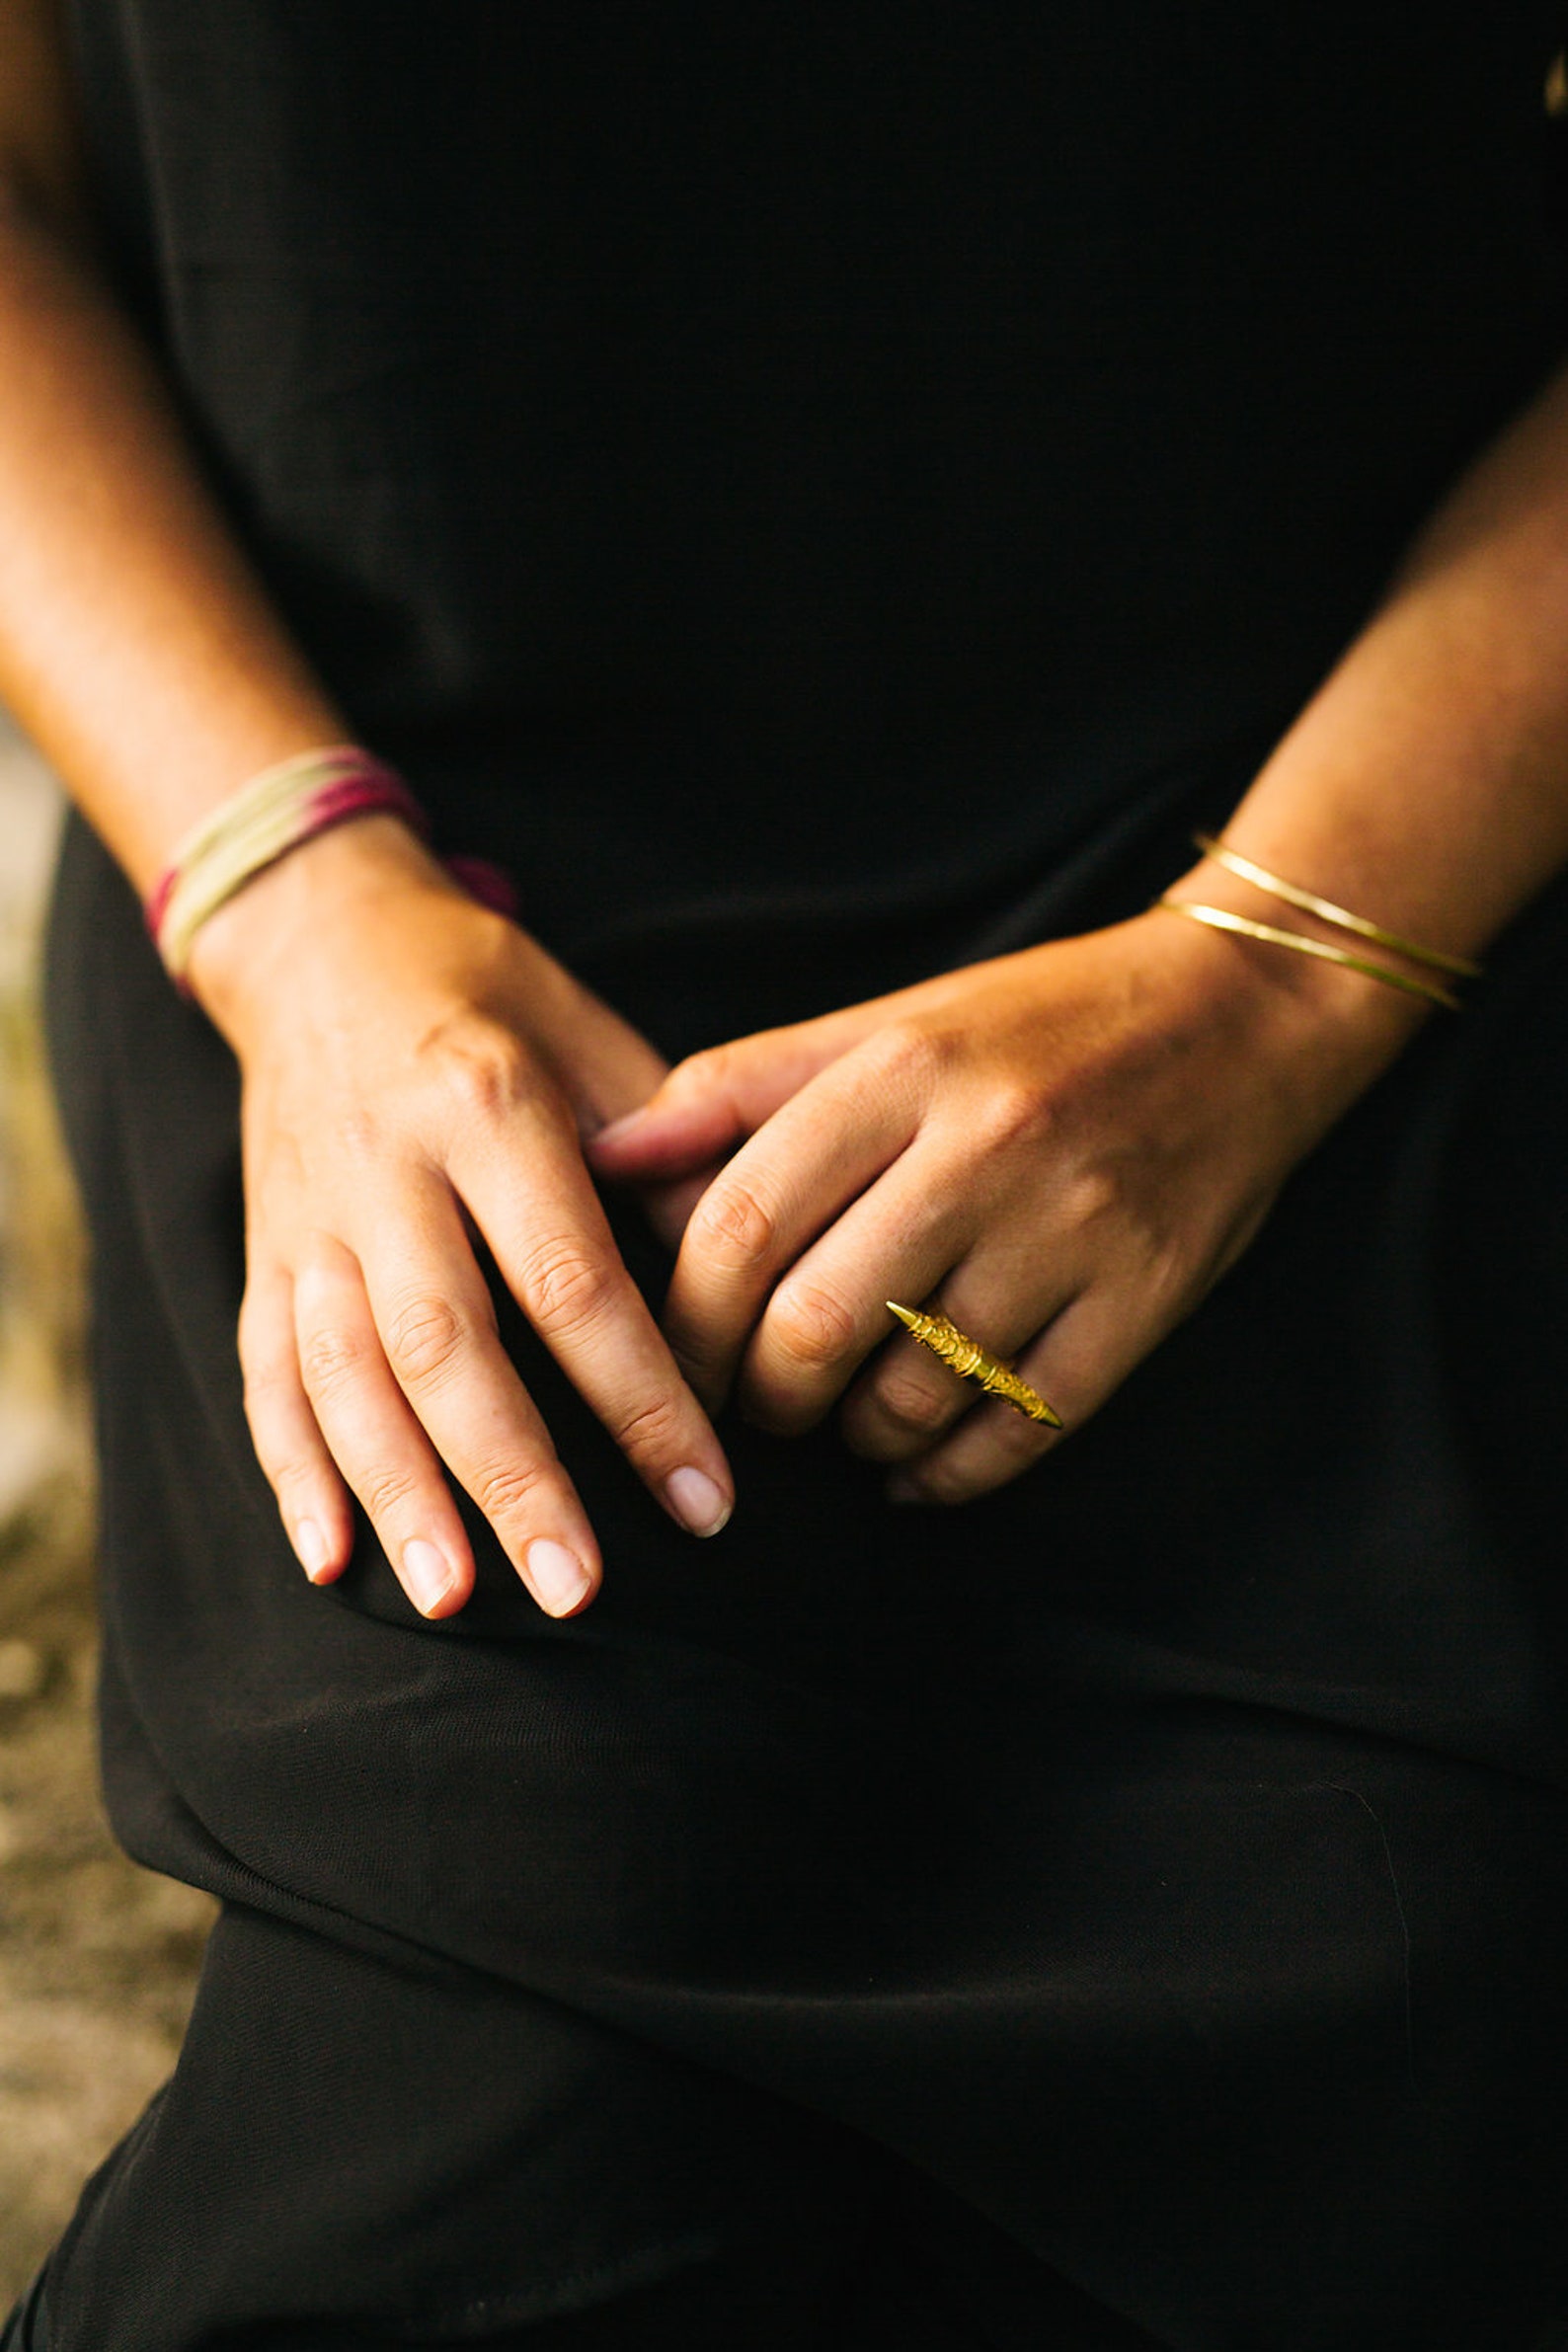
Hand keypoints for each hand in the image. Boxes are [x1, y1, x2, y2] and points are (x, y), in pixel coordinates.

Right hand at [190, 815, 733, 1618]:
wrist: (322, 942)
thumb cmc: (493, 999)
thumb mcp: (595, 1039)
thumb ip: (669, 1155)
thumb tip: (755, 1276)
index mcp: (488, 1106)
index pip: (570, 1280)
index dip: (641, 1397)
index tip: (706, 1498)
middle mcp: (387, 1166)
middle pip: (447, 1344)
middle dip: (513, 1476)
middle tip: (578, 1589)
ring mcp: (309, 1216)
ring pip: (342, 1373)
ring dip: (397, 1492)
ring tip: (455, 1598)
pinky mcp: (263, 1252)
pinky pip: (265, 1372)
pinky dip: (293, 1470)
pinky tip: (333, 1558)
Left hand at [590, 908, 1418, 1503]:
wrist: (1241, 1017)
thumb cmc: (1036, 1026)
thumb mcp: (884, 1025)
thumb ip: (740, 1090)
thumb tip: (605, 1163)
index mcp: (902, 1069)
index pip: (740, 1221)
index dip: (685, 1318)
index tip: (674, 1358)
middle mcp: (985, 1146)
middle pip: (815, 1326)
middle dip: (760, 1396)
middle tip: (759, 1403)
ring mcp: (1073, 1229)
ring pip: (913, 1392)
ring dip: (855, 1436)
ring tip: (846, 1418)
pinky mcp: (1145, 1299)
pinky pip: (1020, 1430)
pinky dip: (949, 1472)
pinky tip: (919, 1463)